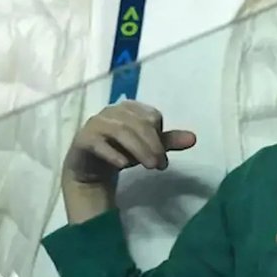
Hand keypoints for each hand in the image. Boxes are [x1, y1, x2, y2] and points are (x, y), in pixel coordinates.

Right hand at [62, 101, 196, 225]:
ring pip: (121, 131)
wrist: (89, 168)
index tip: (164, 159)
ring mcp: (96, 123)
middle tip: (159, 166)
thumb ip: (168, 141)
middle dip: (152, 145)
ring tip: (149, 166)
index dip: (160, 137)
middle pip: (138, 123)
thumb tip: (194, 138)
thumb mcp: (147, 147)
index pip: (152, 116)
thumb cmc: (121, 151)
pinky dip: (113, 153)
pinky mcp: (83, 139)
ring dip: (138, 149)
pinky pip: (98, 143)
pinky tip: (124, 165)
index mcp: (130, 108)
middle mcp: (112, 111)